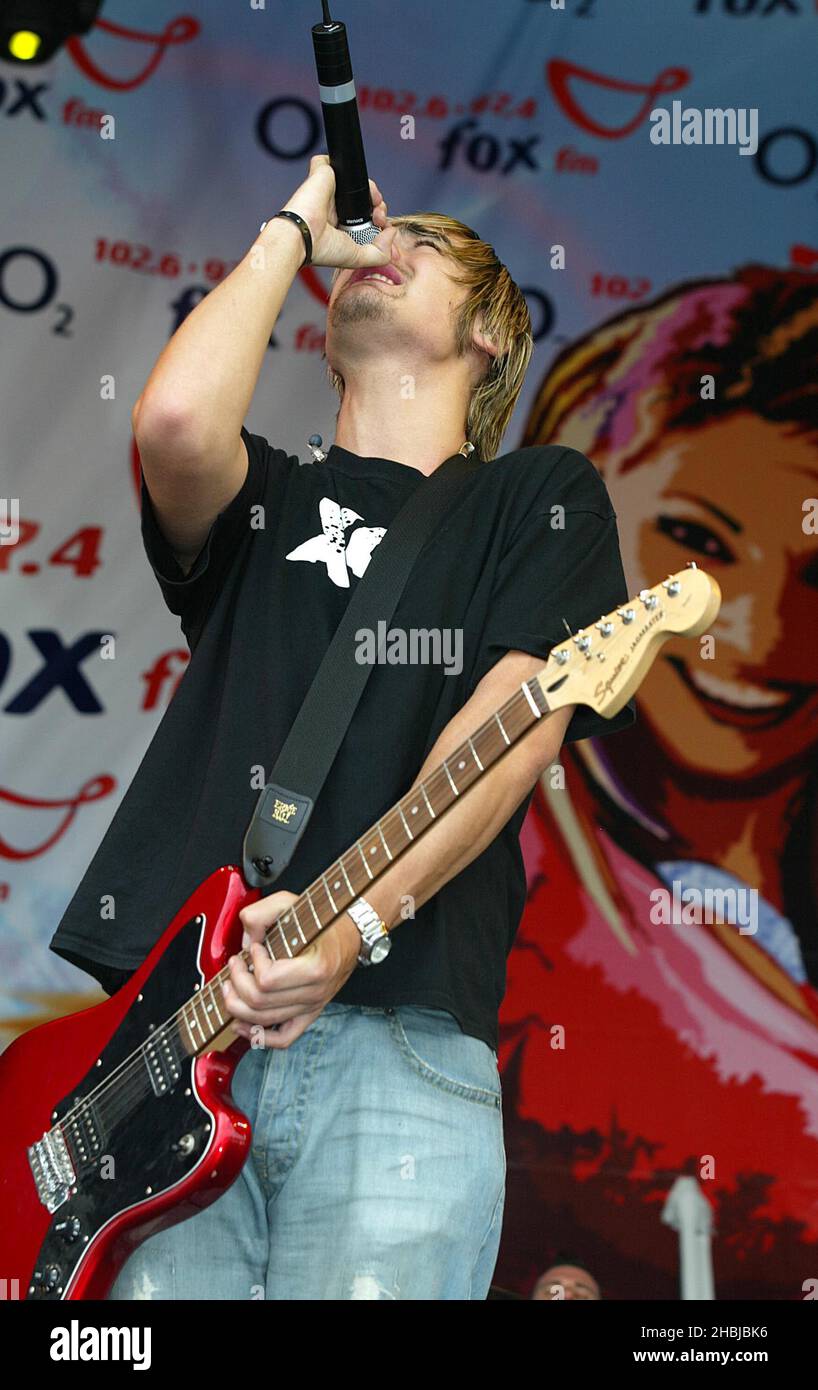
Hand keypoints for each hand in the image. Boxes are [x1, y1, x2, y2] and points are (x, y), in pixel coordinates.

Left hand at [221, 889, 361, 1049]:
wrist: (350, 936)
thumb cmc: (322, 921)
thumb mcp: (290, 903)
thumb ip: (261, 913)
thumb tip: (245, 938)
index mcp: (315, 968)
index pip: (267, 980)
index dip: (253, 963)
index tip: (255, 948)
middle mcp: (314, 993)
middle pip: (260, 1002)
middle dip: (237, 982)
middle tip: (235, 964)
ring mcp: (311, 1006)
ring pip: (263, 1021)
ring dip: (237, 1005)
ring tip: (230, 987)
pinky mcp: (308, 1014)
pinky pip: (282, 1039)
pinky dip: (257, 1036)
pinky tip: (240, 1023)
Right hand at [282, 153, 397, 270]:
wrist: (302, 235)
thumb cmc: (323, 249)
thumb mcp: (358, 258)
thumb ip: (380, 252)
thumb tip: (392, 233)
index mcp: (341, 226)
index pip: (366, 218)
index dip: (379, 221)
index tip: (384, 227)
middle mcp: (336, 208)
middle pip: (366, 200)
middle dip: (379, 208)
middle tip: (379, 217)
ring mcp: (329, 190)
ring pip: (357, 181)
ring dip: (373, 190)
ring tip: (375, 203)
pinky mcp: (322, 173)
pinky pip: (335, 159)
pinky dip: (347, 163)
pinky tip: (358, 182)